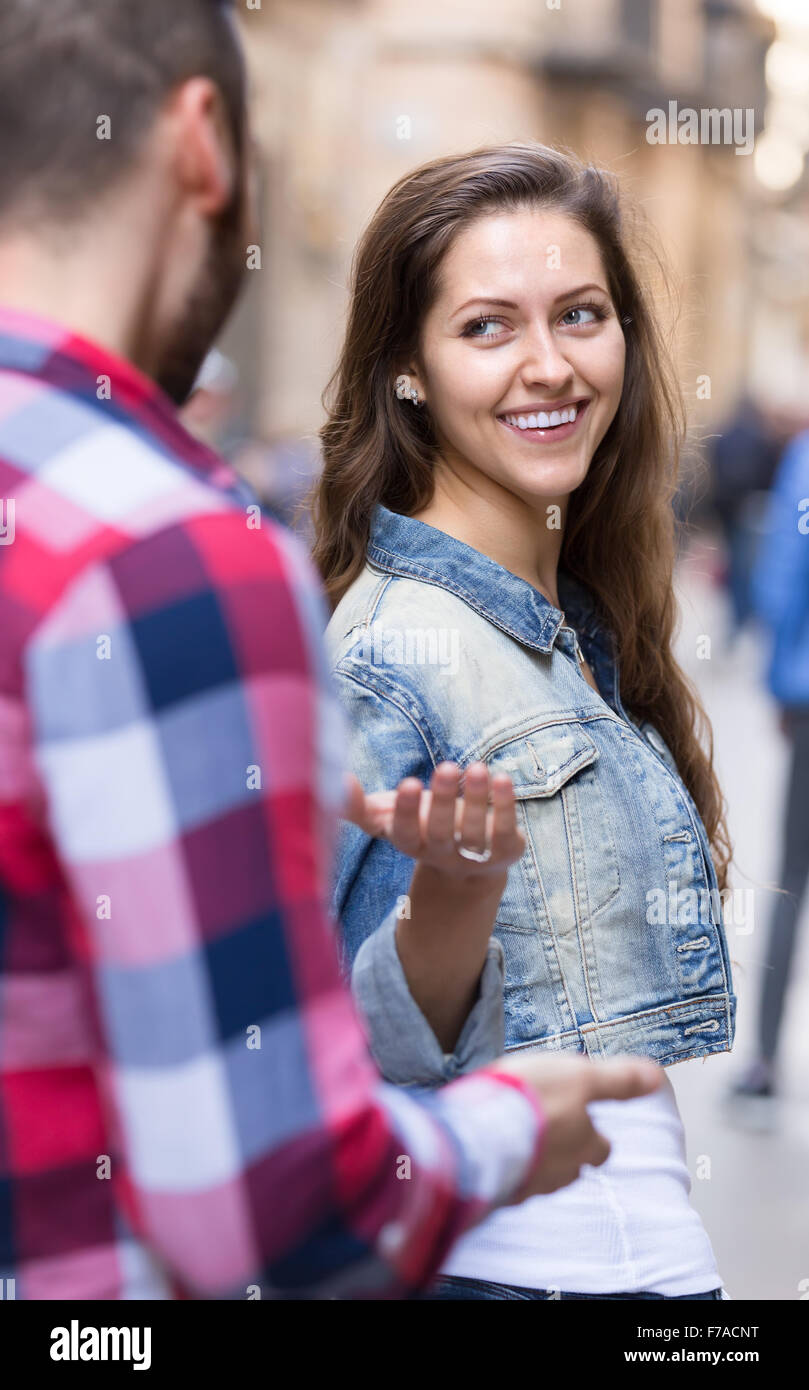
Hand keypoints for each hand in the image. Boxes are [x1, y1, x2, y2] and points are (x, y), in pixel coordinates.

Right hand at [342, 762, 524, 879]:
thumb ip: (357, 805)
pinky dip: (505, 805)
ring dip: (477, 800)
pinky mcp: (505, 851)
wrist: (468, 865)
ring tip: (477, 767)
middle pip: (441, 832)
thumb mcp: (386, 817)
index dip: (407, 811)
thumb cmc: (420, 827)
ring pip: (475, 832)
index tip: (408, 783)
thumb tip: (335, 780)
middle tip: (446, 766)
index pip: (406, 832)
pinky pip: (505, 829)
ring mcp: (475, 857)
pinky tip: (502, 778)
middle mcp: (442, 854)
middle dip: (443, 800)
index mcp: (411, 844)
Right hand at [488, 1054, 662, 1199]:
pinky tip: (493, 1150)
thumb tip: (656, 1077)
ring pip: (540, 1175)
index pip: (602, 1147)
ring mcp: (529, 1184)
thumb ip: (618, 1080)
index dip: (595, 1134)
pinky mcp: (498, 1190)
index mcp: (585, 1145)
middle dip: (564, 1150)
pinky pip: (508, 1180)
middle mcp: (562, 1172)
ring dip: (534, 1158)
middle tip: (549, 1128)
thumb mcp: (581, 1077)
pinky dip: (505, 1165)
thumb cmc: (532, 1101)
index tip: (586, 1120)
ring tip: (517, 1135)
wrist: (479, 1134)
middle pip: (572, 1166)